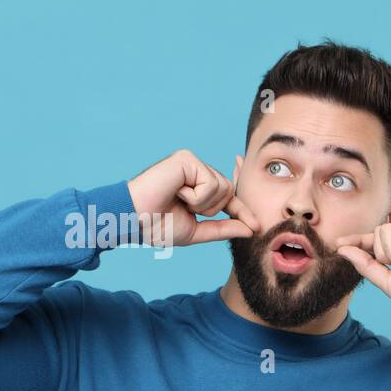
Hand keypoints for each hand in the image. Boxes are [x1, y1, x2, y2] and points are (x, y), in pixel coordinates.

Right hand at [127, 149, 259, 246]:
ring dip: (202, 204)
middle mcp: (195, 171)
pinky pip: (211, 182)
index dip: (241, 211)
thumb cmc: (156, 226)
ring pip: (222, 187)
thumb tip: (250, 230)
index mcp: (197, 187)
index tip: (256, 227)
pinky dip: (196, 197)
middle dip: (213, 209)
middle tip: (186, 209)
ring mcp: (191, 163)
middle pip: (228, 191)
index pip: (227, 197)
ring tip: (179, 201)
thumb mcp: (196, 231)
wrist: (134, 220)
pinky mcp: (186, 158)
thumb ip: (222, 229)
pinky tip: (177, 193)